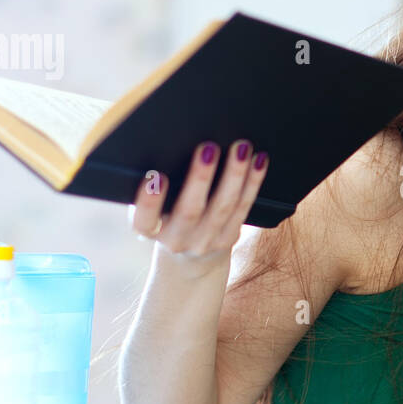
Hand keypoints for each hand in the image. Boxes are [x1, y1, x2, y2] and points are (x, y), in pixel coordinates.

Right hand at [127, 140, 268, 262]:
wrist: (188, 256)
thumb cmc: (166, 215)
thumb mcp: (154, 208)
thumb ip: (156, 187)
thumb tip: (168, 147)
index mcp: (151, 230)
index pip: (144, 220)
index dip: (149, 201)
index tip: (155, 176)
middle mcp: (177, 239)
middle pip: (190, 210)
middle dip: (200, 178)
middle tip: (209, 148)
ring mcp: (205, 241)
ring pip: (223, 207)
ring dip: (233, 175)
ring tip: (240, 149)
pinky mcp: (229, 237)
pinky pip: (243, 207)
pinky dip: (252, 182)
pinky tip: (258, 161)